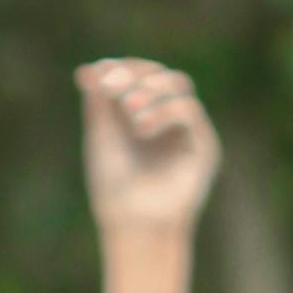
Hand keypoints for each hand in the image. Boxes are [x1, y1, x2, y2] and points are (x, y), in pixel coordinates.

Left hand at [78, 55, 220, 237]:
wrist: (134, 225)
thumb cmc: (114, 187)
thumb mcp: (101, 137)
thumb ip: (98, 102)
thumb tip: (89, 69)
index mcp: (139, 116)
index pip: (137, 75)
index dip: (120, 67)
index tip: (99, 73)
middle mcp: (165, 120)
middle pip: (158, 74)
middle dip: (133, 75)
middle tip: (111, 86)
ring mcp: (185, 131)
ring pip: (177, 85)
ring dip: (149, 89)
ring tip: (128, 108)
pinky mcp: (203, 145)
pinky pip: (188, 110)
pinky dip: (163, 111)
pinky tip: (141, 128)